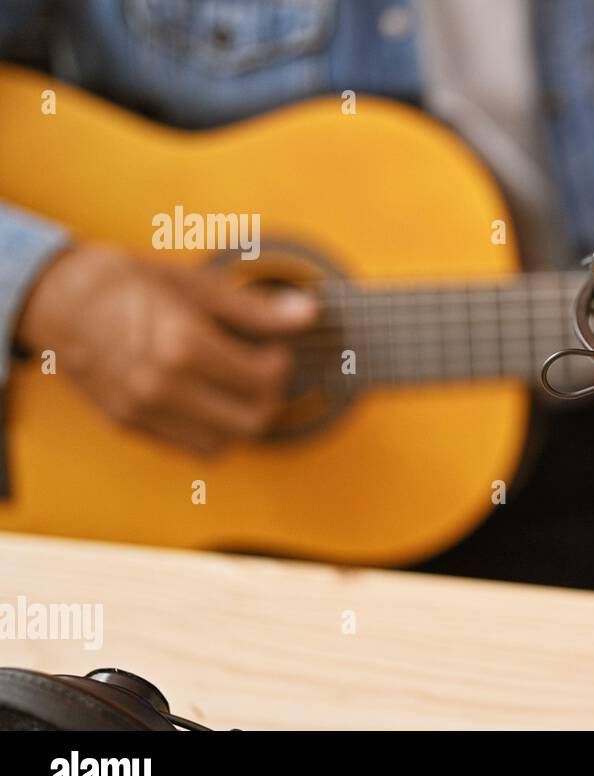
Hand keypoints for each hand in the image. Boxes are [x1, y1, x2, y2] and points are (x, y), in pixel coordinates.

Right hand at [17, 245, 316, 454]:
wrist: (62, 301)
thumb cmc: (129, 286)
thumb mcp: (198, 286)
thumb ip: (256, 308)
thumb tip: (306, 313)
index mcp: (183, 346)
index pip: (263, 379)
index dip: (280, 365)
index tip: (275, 351)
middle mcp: (163, 385)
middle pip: (250, 421)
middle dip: (267, 398)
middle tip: (262, 373)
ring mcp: (143, 410)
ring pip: (222, 444)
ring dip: (240, 421)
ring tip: (237, 390)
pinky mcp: (129, 424)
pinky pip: (188, 448)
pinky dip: (210, 433)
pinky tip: (211, 402)